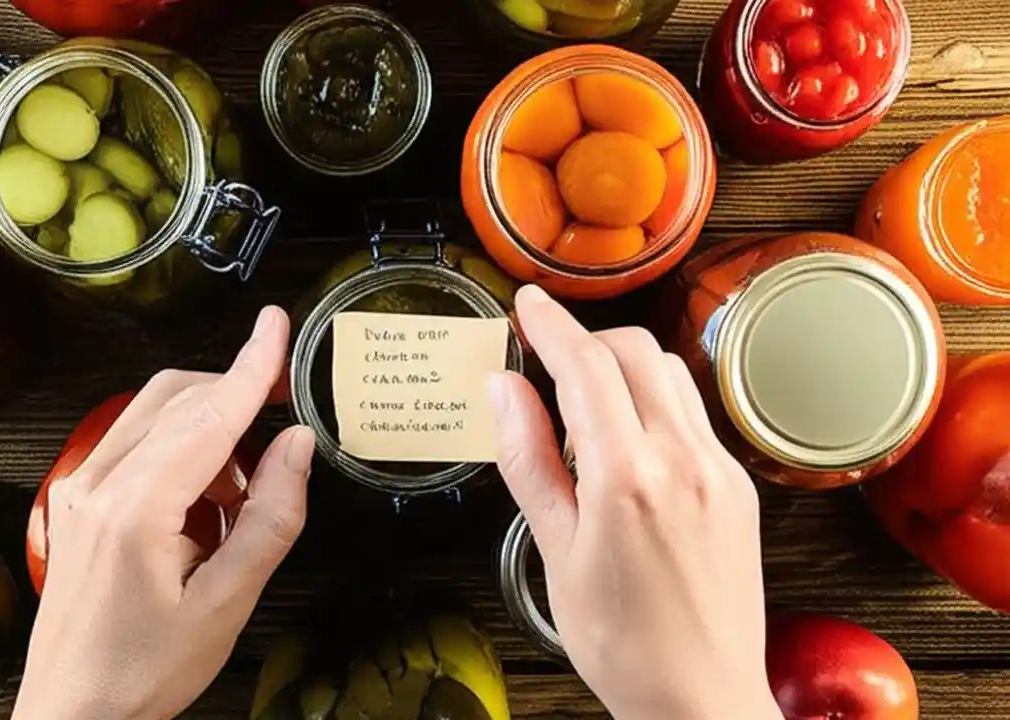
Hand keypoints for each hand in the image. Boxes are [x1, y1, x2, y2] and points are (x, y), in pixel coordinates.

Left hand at [13, 307, 315, 719]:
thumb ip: (270, 519)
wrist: (73, 712)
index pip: (207, 415)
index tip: (277, 326)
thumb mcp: (226, 606)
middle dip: (237, 393)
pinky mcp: (78, 497)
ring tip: (242, 489)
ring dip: (210, 422)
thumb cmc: (142, 671)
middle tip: (284, 410)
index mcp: (134, 510)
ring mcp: (80, 487)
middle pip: (177, 398)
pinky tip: (205, 496)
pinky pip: (134, 439)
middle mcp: (97, 484)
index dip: (251, 366)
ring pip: (153, 411)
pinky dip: (180, 444)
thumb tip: (296, 446)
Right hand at [487, 286, 781, 719]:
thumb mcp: (555, 551)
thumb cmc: (622, 643)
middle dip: (586, 340)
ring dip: (622, 368)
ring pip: (669, 375)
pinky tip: (624, 447)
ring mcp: (719, 471)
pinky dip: (652, 404)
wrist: (701, 699)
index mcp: (628, 479)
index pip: (588, 367)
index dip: (552, 325)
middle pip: (634, 352)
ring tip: (581, 412)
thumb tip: (503, 391)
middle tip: (544, 360)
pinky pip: (692, 415)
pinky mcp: (738, 486)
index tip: (528, 303)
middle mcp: (685, 462)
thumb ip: (528, 460)